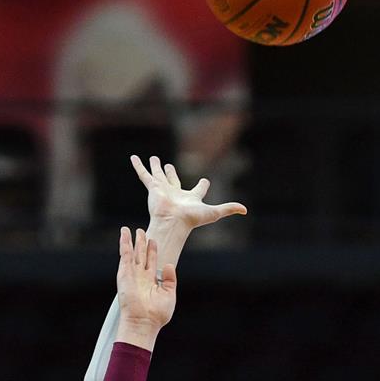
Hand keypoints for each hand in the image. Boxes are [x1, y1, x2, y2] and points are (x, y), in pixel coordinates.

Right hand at [116, 225, 176, 339]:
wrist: (144, 322)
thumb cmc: (157, 314)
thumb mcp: (169, 294)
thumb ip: (170, 279)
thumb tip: (170, 265)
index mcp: (150, 281)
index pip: (151, 261)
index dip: (153, 250)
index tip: (154, 241)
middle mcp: (140, 277)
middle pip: (141, 255)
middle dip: (142, 243)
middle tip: (142, 231)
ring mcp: (132, 274)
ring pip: (132, 253)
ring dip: (132, 241)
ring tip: (132, 229)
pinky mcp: (124, 273)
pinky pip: (124, 254)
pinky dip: (124, 243)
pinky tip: (124, 233)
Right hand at [131, 155, 245, 230]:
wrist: (173, 222)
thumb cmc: (192, 219)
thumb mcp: (214, 212)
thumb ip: (229, 209)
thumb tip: (245, 210)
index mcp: (190, 198)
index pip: (198, 189)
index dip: (203, 185)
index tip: (205, 181)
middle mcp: (176, 193)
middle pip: (174, 180)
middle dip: (171, 173)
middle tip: (169, 166)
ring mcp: (163, 190)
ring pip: (158, 175)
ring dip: (156, 167)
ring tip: (153, 158)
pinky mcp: (153, 188)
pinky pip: (144, 174)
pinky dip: (138, 166)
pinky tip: (133, 158)